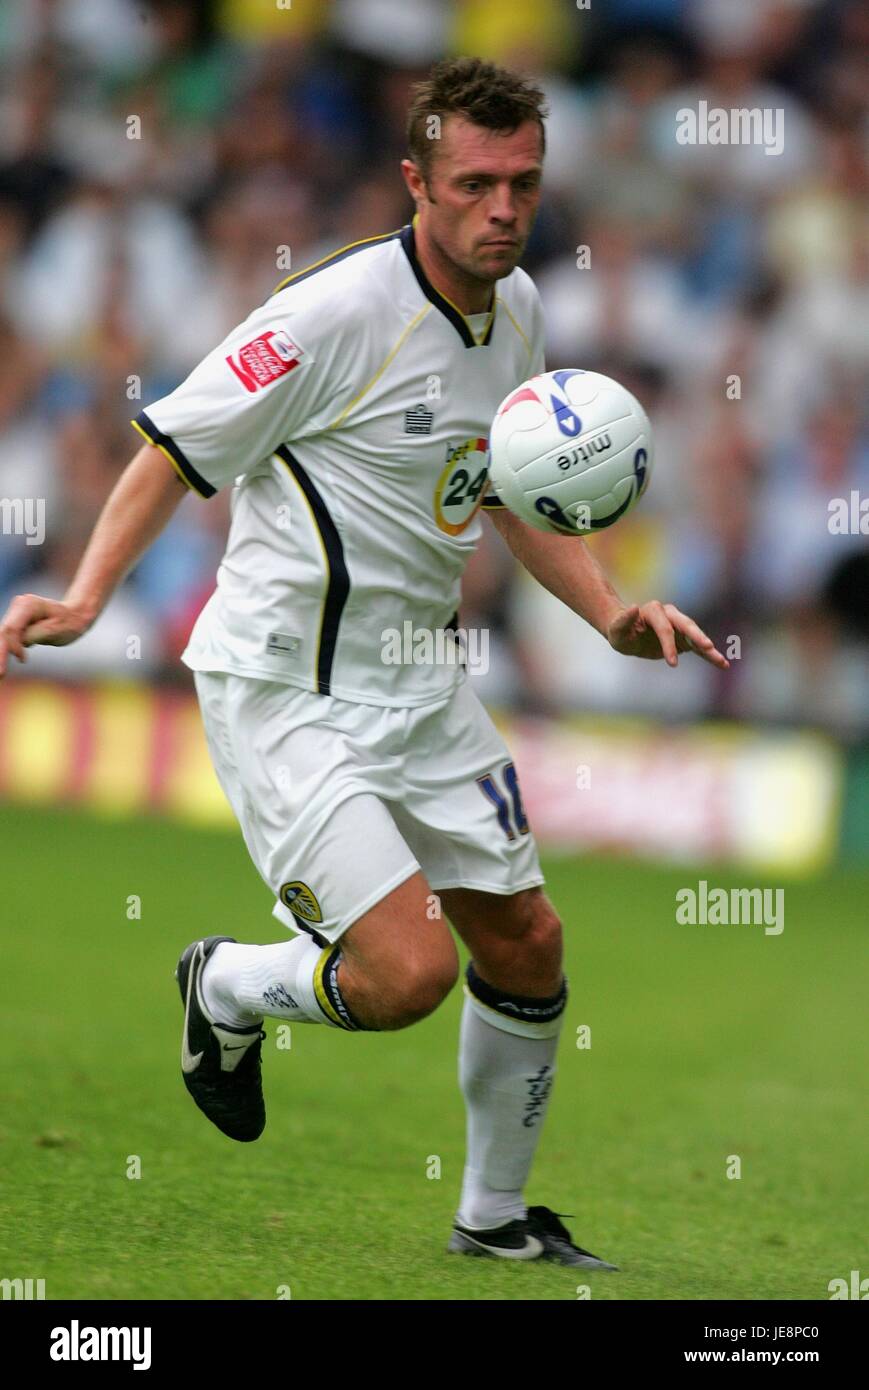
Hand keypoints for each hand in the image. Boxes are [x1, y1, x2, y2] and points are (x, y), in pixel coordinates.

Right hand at [0, 594, 92, 679]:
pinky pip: (8, 638)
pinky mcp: (16, 622)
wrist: (74, 615)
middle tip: (1, 675)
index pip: (11, 629)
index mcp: (28, 605)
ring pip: (3, 636)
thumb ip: (34, 635)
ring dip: (1, 654)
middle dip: (0, 654)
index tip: (22, 660)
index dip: (10, 647)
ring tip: (2, 674)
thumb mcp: (55, 630)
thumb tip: (17, 644)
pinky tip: (4, 665)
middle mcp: (18, 605)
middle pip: (3, 633)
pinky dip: (5, 651)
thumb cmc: (69, 623)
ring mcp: (15, 613)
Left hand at [607, 602, 728, 669]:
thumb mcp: (616, 630)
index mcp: (654, 611)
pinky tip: (722, 664)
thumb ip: (623, 620)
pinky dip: (709, 656)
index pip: (665, 628)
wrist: (628, 634)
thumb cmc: (620, 632)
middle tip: (708, 647)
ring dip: (709, 648)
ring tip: (722, 661)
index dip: (669, 645)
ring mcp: (679, 626)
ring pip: (696, 636)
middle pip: (686, 625)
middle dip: (697, 636)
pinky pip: (699, 647)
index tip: (672, 663)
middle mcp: (670, 615)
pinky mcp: (684, 639)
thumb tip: (634, 606)